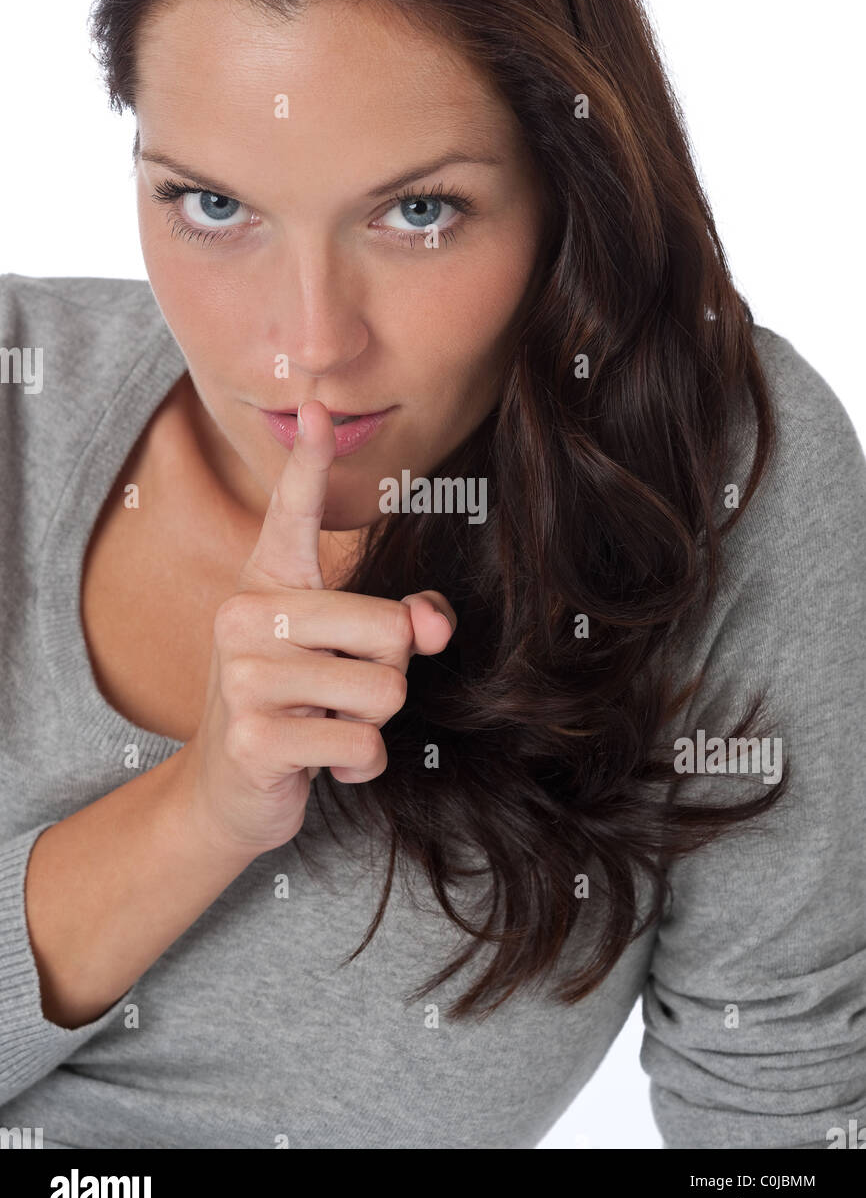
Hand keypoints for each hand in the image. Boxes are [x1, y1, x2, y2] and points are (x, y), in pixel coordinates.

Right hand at [176, 400, 455, 858]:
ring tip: (325, 724)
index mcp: (269, 583)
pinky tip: (319, 763)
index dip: (312, 463)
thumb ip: (400, 625)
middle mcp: (246, 617)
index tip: (321, 409)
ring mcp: (243, 677)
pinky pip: (363, 745)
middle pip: (391, 630)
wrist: (230, 789)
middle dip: (389, 673)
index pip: (293, 513)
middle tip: (339, 693)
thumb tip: (433, 626)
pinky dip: (358, 765)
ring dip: (372, 723)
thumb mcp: (346, 655)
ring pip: (385, 690)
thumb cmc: (299, 705)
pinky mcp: (254, 738)